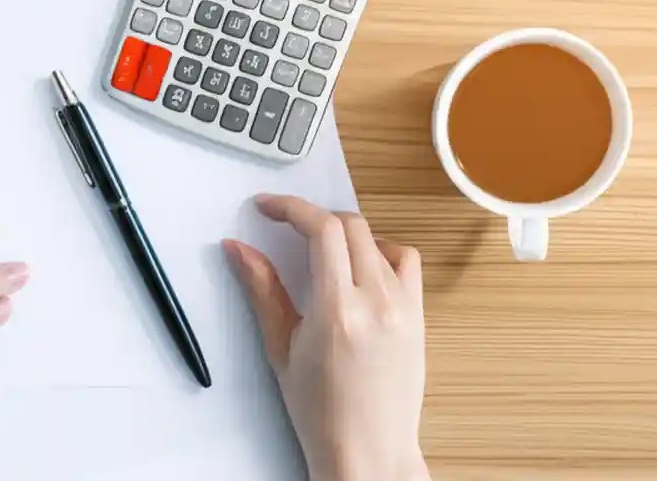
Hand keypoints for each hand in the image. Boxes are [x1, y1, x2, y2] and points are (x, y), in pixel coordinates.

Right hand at [224, 195, 428, 480]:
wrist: (368, 450)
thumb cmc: (321, 412)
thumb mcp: (281, 349)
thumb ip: (262, 291)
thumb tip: (237, 249)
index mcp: (337, 311)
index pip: (321, 230)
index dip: (291, 208)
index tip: (269, 207)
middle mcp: (376, 302)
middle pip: (350, 225)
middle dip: (314, 217)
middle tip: (289, 227)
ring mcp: (403, 307)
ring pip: (377, 240)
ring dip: (347, 234)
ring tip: (323, 254)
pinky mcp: (419, 314)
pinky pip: (406, 260)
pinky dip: (383, 251)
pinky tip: (363, 269)